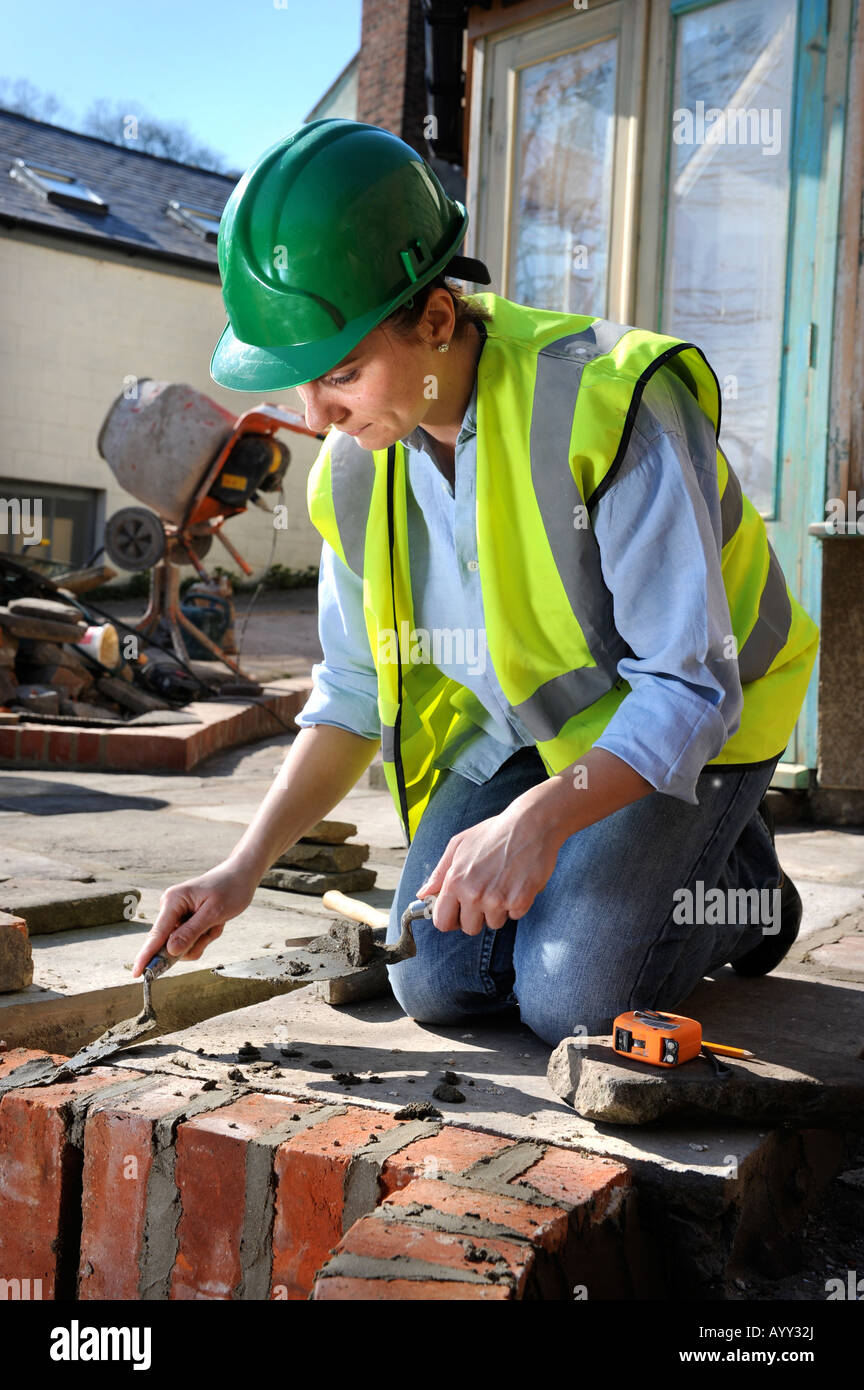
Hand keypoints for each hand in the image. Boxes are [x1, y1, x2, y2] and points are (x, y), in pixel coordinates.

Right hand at [131, 860, 258, 976]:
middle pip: (172, 943)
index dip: (147, 956)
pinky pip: (191, 938)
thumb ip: (191, 932)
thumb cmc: (230, 889)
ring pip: (184, 944)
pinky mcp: (184, 918)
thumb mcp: (214, 913)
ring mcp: (177, 913)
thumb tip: (170, 951)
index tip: (138, 974)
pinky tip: (215, 921)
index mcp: (173, 901)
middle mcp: (170, 907)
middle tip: (214, 927)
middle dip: (196, 941)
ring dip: (204, 938)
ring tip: (217, 921)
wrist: (240, 875)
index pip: (157, 935)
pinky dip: (206, 935)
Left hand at [416, 801, 563, 936]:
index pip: (442, 922)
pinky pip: (514, 916)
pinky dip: (517, 904)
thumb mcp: (459, 845)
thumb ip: (439, 872)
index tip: (458, 914)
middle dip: (476, 916)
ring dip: (498, 910)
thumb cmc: (494, 832)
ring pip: (493, 923)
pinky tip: (517, 883)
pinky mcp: (520, 901)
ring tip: (503, 884)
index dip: (450, 920)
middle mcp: (473, 894)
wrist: (531, 824)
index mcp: (455, 881)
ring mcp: (497, 900)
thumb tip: (422, 894)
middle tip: (485, 895)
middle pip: (469, 928)